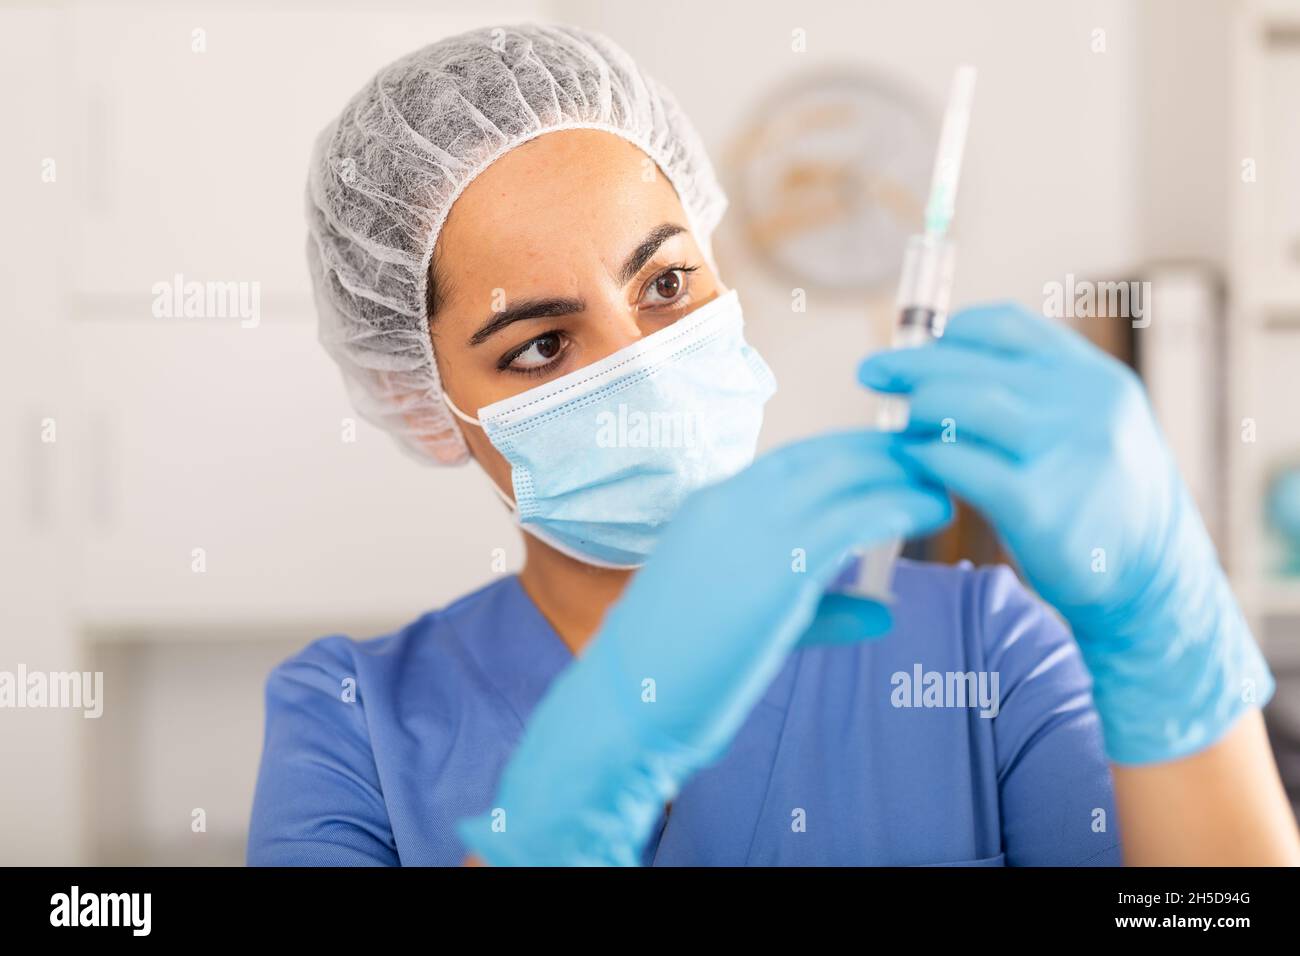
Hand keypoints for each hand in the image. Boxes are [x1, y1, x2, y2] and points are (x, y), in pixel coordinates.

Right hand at [455, 431, 951, 864]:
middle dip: (884, 449)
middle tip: (936, 452)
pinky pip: (850, 516)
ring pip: (842, 475)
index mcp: (711, 507)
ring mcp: (749, 528)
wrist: (623, 705)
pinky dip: (898, 503)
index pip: (794, 461)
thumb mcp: (748, 623)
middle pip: (824, 455)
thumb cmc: (675, 675)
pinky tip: (931, 507)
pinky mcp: (774, 565)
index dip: (850, 453)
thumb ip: (818, 610)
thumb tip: (882, 612)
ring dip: (900, 470)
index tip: (894, 458)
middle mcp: (730, 502)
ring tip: (948, 475)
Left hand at [859, 303, 1272, 763]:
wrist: (1153, 584)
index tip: (917, 348)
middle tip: (873, 373)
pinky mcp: (1038, 507)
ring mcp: (1065, 453)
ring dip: (917, 409)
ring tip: (898, 422)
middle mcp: (1086, 404)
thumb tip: (947, 362)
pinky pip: (960, 465)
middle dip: (911, 365)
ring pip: (961, 405)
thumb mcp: (1094, 426)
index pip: (1006, 325)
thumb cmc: (1102, 500)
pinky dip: (925, 457)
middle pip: (972, 363)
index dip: (950, 333)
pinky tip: (911, 460)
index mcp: (1095, 377)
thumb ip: (1038, 392)